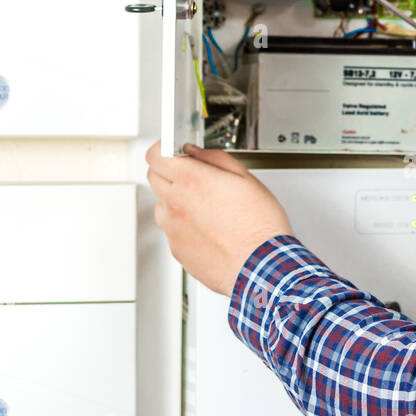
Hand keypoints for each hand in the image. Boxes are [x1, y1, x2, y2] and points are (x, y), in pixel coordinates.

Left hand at [145, 140, 293, 297]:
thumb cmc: (259, 227)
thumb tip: (199, 153)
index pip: (156, 155)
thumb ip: (215, 159)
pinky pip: (173, 230)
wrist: (262, 267)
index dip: (163, 148)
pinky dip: (185, 226)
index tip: (171, 149)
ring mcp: (173, 229)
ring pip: (163, 206)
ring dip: (177, 201)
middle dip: (169, 171)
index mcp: (191, 180)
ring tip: (207, 207)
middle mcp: (175, 204)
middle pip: (154, 177)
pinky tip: (211, 229)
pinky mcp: (177, 250)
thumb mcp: (246, 179)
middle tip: (191, 174)